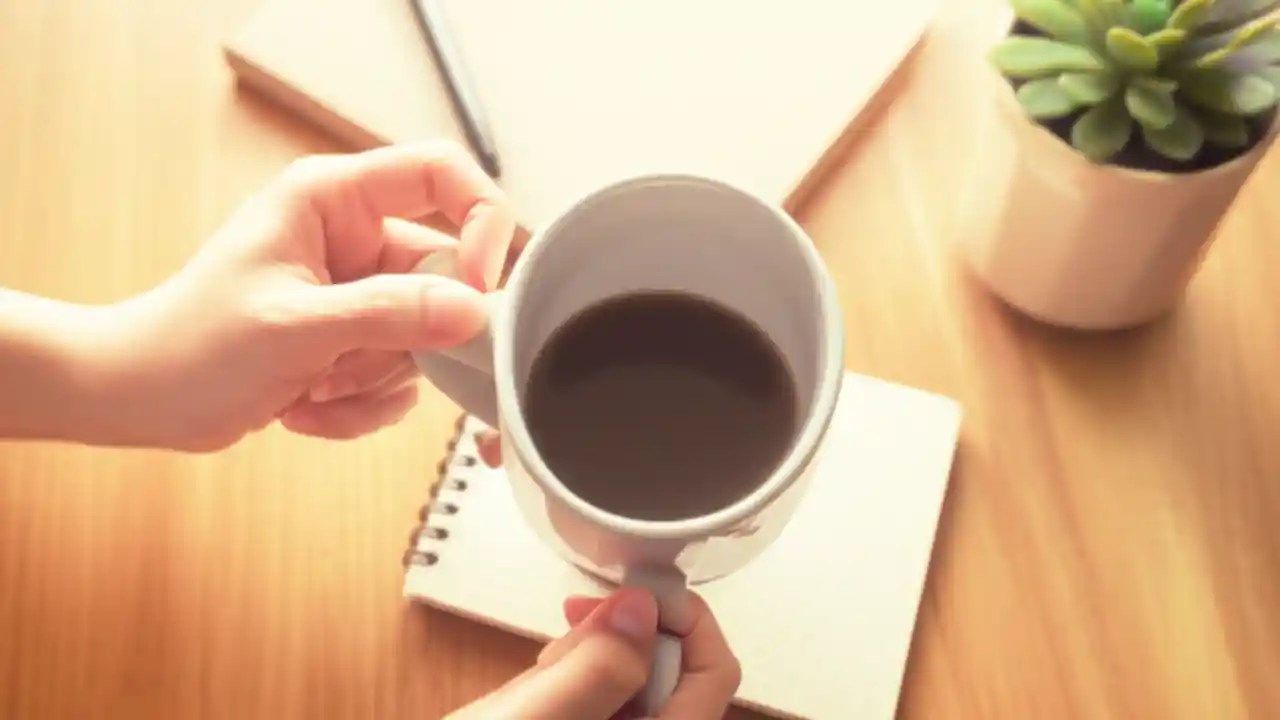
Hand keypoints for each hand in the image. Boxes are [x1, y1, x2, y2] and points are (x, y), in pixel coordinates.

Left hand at [78, 142, 515, 450]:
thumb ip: (390, 314)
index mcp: (334, 198)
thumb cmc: (192, 344)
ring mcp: (359, 288)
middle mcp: (354, 235)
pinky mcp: (358, 335)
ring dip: (377, 379)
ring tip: (314, 388)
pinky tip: (308, 407)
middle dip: (405, 340)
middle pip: (444, 275)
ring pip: (427, 335)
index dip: (480, 220)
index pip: (442, 173)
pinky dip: (366, 404)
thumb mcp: (295, 326)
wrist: (143, 398)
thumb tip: (473, 310)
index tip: (478, 288)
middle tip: (349, 365)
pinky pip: (404, 374)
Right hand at [449, 588, 740, 719]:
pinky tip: (545, 679)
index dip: (686, 621)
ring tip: (552, 661)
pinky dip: (580, 672)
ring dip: (602, 653)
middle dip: (631, 636)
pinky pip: (604, 696)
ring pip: (637, 681)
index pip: (714, 674)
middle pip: (677, 673)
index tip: (637, 591)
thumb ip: (597, 669)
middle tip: (578, 621)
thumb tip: (644, 609)